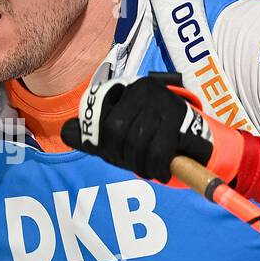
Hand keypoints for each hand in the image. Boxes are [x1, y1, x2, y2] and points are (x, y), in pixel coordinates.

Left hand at [60, 72, 223, 183]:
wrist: (193, 140)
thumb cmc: (150, 136)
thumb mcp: (117, 136)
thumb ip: (90, 135)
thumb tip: (66, 132)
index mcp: (123, 88)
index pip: (102, 121)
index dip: (105, 146)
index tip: (116, 157)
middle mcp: (143, 88)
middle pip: (116, 131)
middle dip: (122, 156)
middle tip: (133, 166)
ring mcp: (164, 99)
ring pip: (138, 142)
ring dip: (141, 166)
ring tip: (149, 170)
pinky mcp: (182, 117)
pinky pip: (160, 151)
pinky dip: (157, 169)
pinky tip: (162, 172)